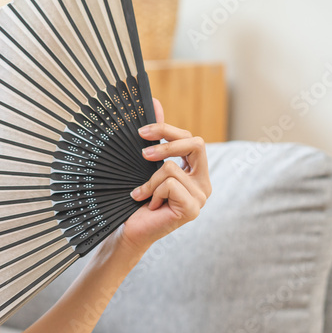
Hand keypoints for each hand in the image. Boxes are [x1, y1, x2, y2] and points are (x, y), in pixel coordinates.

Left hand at [116, 97, 211, 254]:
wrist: (129, 229)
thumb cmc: (136, 198)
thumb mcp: (144, 164)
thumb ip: (155, 137)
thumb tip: (155, 102)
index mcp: (195, 171)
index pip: (191, 139)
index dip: (167, 130)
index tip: (142, 131)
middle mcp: (203, 183)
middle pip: (196, 144)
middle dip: (165, 143)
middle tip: (143, 154)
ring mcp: (201, 197)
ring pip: (172, 167)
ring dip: (149, 181)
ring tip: (144, 196)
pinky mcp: (193, 209)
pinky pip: (170, 184)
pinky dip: (153, 192)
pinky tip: (151, 206)